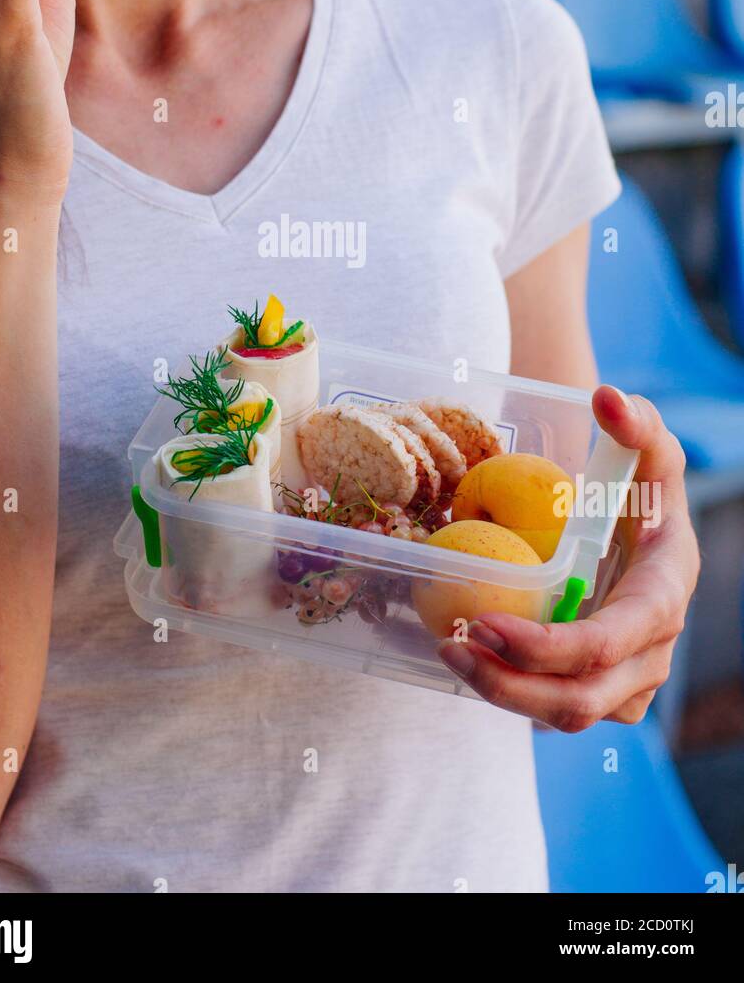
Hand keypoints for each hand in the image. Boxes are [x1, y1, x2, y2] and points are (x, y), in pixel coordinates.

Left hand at [439, 386, 699, 728]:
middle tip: (450, 644)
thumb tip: (607, 398)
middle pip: (579, 700)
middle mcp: (650, 652)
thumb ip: (638, 422)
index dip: (545, 647)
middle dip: (509, 685)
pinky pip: (552, 708)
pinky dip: (508, 691)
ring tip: (448, 648)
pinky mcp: (600, 690)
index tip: (485, 624)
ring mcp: (628, 681)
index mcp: (663, 598)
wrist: (638, 524)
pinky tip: (468, 656)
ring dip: (500, 693)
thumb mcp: (648, 448)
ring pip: (563, 714)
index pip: (606, 645)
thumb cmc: (642, 485)